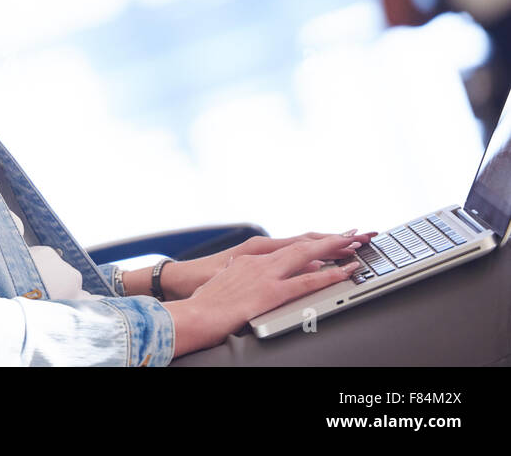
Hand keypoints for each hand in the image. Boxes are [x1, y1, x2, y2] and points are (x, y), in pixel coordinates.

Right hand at [162, 228, 377, 299]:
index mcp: (249, 258)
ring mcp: (265, 274)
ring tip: (356, 245)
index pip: (288, 246)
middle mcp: (259, 260)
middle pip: (302, 245)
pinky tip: (345, 271)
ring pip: (308, 256)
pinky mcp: (270, 291)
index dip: (311, 242)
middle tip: (353, 234)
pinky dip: (330, 275)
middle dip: (329, 239)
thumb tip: (254, 275)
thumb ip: (243, 275)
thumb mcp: (225, 282)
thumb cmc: (205, 303)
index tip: (330, 238)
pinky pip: (307, 281)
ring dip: (334, 249)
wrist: (193, 314)